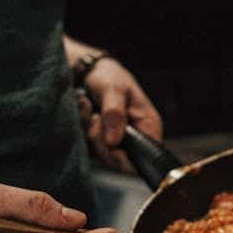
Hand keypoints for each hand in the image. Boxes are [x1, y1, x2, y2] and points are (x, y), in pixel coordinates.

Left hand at [78, 58, 162, 172]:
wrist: (90, 70)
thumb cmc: (109, 76)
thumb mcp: (113, 89)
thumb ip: (114, 113)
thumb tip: (114, 142)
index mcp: (149, 126)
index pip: (145, 157)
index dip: (125, 158)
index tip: (109, 143)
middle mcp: (136, 137)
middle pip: (120, 161)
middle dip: (102, 141)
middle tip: (96, 117)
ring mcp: (118, 141)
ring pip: (103, 154)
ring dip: (90, 132)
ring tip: (90, 108)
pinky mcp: (102, 140)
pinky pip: (90, 146)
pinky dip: (83, 129)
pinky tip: (85, 111)